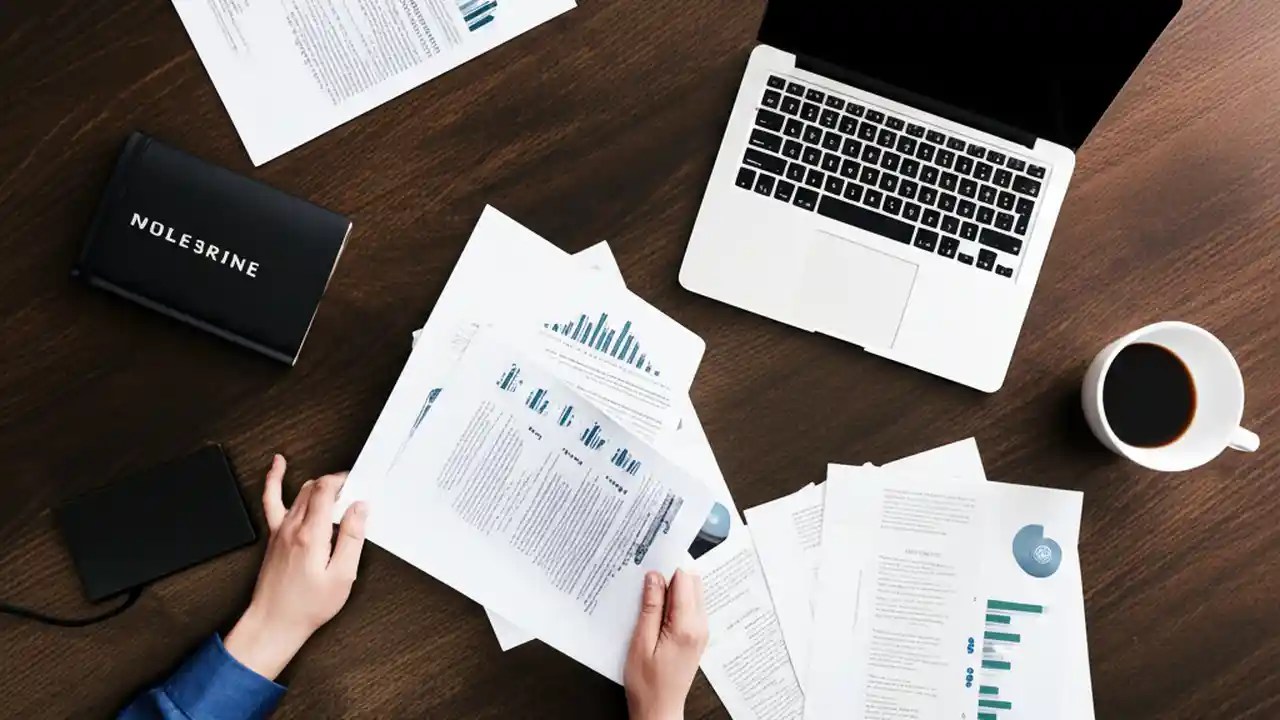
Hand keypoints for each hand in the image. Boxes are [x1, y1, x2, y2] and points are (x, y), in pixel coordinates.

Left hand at [223, 454, 367, 679]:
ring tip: (337, 487)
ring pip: (301, 492)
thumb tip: (360, 509)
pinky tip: (278, 464)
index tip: (359, 484)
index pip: (327, 490)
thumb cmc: (307, 606)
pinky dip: (273, 479)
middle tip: (355, 490)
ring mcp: (279, 530)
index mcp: (311, 535)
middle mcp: (292, 527)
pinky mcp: (273, 536)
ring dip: (320, 485)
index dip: (344, 481)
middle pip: (315, 487)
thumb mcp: (342, 577)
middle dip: (337, 482)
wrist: (273, 623)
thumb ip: (352, 539)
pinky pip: (271, 500)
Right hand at [624, 569, 707, 719]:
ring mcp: (701, 631)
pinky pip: (691, 607)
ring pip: (693, 593)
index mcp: (687, 626)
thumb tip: (654, 576)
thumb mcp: (641, 642)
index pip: (684, 580)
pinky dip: (676, 600)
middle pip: (693, 582)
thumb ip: (650, 607)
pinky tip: (656, 608)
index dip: (666, 568)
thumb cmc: (646, 683)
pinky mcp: (697, 636)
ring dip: (673, 587)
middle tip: (646, 577)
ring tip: (648, 594)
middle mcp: (700, 625)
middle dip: (671, 574)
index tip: (649, 563)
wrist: (659, 710)